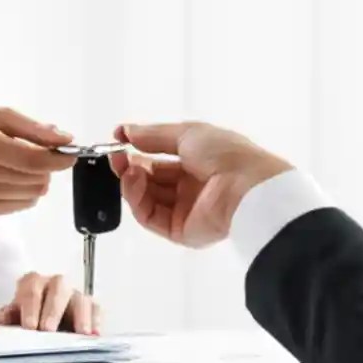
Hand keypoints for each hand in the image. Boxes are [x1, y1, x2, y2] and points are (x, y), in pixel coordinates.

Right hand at [0, 108, 74, 217]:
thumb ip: (33, 128)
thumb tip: (65, 139)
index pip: (30, 159)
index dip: (56, 159)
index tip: (71, 155)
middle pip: (34, 178)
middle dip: (47, 167)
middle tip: (40, 155)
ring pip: (31, 194)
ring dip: (37, 180)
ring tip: (22, 167)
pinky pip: (21, 205)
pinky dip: (26, 192)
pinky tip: (12, 179)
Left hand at [0, 272, 100, 334]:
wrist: (42, 319)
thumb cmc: (29, 315)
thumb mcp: (16, 315)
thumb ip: (9, 315)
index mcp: (33, 283)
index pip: (32, 288)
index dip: (30, 307)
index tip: (29, 326)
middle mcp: (55, 284)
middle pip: (58, 288)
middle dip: (53, 310)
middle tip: (48, 329)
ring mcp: (74, 295)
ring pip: (80, 298)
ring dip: (80, 316)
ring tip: (80, 333)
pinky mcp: (90, 306)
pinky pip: (96, 309)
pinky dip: (96, 321)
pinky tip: (95, 334)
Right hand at [109, 122, 292, 247]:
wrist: (247, 187)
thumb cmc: (227, 154)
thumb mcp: (187, 133)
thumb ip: (153, 135)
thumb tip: (127, 131)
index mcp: (197, 162)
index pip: (159, 158)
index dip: (138, 150)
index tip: (119, 141)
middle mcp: (190, 187)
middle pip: (150, 179)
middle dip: (130, 167)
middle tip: (115, 157)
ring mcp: (185, 210)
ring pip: (146, 198)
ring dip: (131, 182)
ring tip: (126, 168)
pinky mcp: (180, 231)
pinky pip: (150, 217)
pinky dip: (137, 200)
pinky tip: (134, 181)